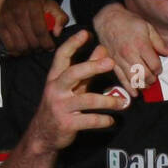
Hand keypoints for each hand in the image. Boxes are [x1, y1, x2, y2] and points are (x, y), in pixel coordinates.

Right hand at [0, 0, 67, 54]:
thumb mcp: (47, 2)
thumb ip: (59, 16)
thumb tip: (57, 32)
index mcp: (33, 5)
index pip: (41, 31)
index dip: (47, 43)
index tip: (50, 46)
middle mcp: (19, 12)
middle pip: (32, 41)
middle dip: (39, 48)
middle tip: (41, 47)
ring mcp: (7, 19)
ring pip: (21, 46)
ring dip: (28, 51)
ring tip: (31, 47)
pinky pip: (9, 46)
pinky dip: (16, 51)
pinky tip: (20, 47)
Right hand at [24, 30, 118, 154]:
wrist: (43, 135)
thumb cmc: (61, 106)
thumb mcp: (72, 86)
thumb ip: (87, 69)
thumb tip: (103, 49)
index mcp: (55, 78)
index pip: (62, 56)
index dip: (73, 43)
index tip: (86, 33)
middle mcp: (56, 90)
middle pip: (73, 73)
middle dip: (92, 66)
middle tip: (111, 62)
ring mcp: (61, 107)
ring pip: (87, 100)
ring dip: (108, 101)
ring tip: (123, 103)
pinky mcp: (68, 124)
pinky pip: (90, 120)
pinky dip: (103, 120)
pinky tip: (112, 120)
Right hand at [93, 5, 167, 89]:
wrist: (108, 20)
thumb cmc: (129, 22)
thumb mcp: (147, 27)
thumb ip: (159, 42)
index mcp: (141, 45)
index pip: (154, 65)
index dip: (159, 69)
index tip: (158, 68)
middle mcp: (130, 54)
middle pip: (145, 75)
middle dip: (152, 79)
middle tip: (153, 78)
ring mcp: (120, 60)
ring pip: (134, 80)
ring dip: (142, 85)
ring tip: (146, 85)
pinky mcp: (113, 64)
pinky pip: (121, 79)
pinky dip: (129, 88)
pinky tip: (135, 93)